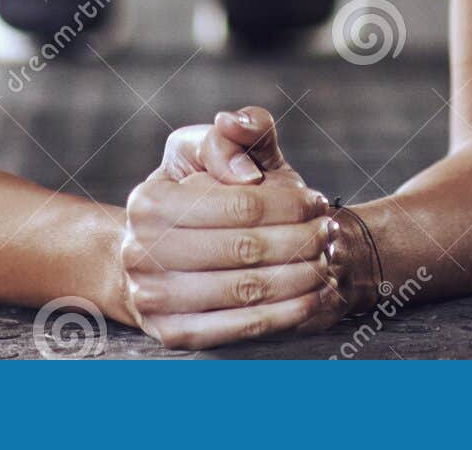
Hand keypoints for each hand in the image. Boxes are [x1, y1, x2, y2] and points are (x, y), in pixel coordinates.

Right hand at [114, 104, 380, 348]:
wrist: (156, 252)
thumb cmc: (195, 191)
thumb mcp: (208, 151)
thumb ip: (232, 137)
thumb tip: (238, 141)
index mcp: (150, 200)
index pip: (239, 203)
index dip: (287, 202)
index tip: (317, 201)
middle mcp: (141, 251)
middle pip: (246, 249)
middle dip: (299, 240)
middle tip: (330, 233)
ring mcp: (153, 298)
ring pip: (246, 290)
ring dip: (299, 278)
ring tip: (327, 263)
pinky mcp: (173, 334)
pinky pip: (239, 328)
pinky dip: (284, 315)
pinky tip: (311, 298)